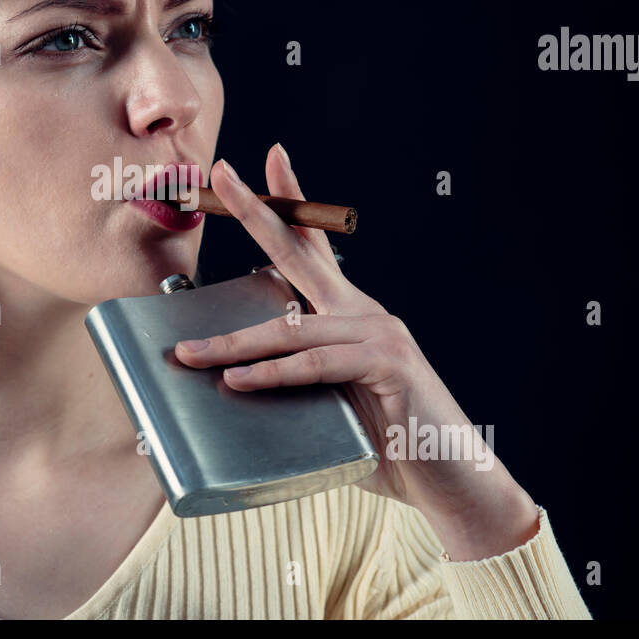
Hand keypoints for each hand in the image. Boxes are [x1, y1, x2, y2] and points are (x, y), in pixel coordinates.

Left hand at [174, 145, 538, 556]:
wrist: (450, 480)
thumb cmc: (387, 445)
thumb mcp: (329, 409)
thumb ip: (291, 390)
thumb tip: (230, 394)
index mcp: (349, 314)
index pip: (314, 246)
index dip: (290, 201)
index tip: (268, 158)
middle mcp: (364, 313)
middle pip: (301, 251)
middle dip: (258, 210)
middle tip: (220, 173)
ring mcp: (378, 334)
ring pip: (290, 327)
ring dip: (232, 342)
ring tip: (188, 354)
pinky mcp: (387, 365)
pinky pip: (314, 364)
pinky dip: (272, 373)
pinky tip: (237, 380)